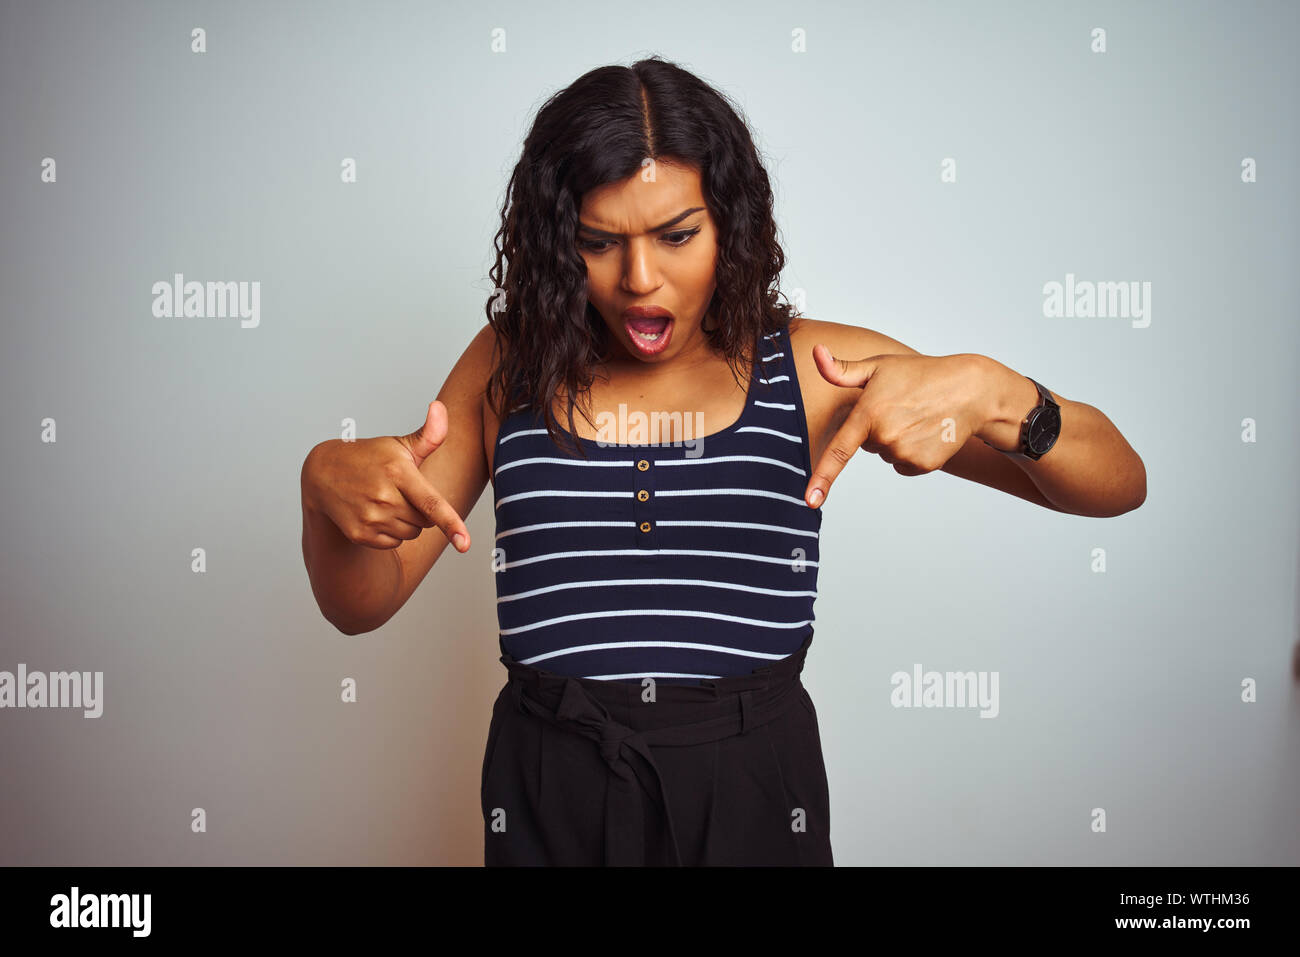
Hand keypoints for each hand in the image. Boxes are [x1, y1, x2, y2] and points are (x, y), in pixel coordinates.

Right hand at [301, 400, 471, 550]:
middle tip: (400, 491)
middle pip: (426, 521)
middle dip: (421, 509)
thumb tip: (440, 407)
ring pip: (412, 533)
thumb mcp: (399, 445)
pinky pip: (394, 543)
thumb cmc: (370, 457)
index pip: (431, 503)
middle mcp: (383, 497)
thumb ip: (429, 435)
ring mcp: (370, 517)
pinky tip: (375, 513)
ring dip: (407, 522)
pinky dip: (391, 532)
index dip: (451, 524)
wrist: (322, 472)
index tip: (465, 544)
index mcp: (398, 472)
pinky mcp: (359, 534)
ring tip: (385, 500)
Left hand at [804, 347, 988, 506]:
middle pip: (865, 445)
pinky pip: (902, 465)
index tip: (810, 502)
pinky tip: (924, 432)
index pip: (839, 452)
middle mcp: (886, 438)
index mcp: (869, 414)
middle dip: (876, 429)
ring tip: (915, 417)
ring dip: (894, 440)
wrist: (969, 390)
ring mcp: (905, 453)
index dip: (822, 479)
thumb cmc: (920, 374)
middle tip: (900, 407)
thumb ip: (841, 369)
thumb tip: (815, 352)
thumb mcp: (879, 366)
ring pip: (884, 454)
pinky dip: (910, 452)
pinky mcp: (922, 465)